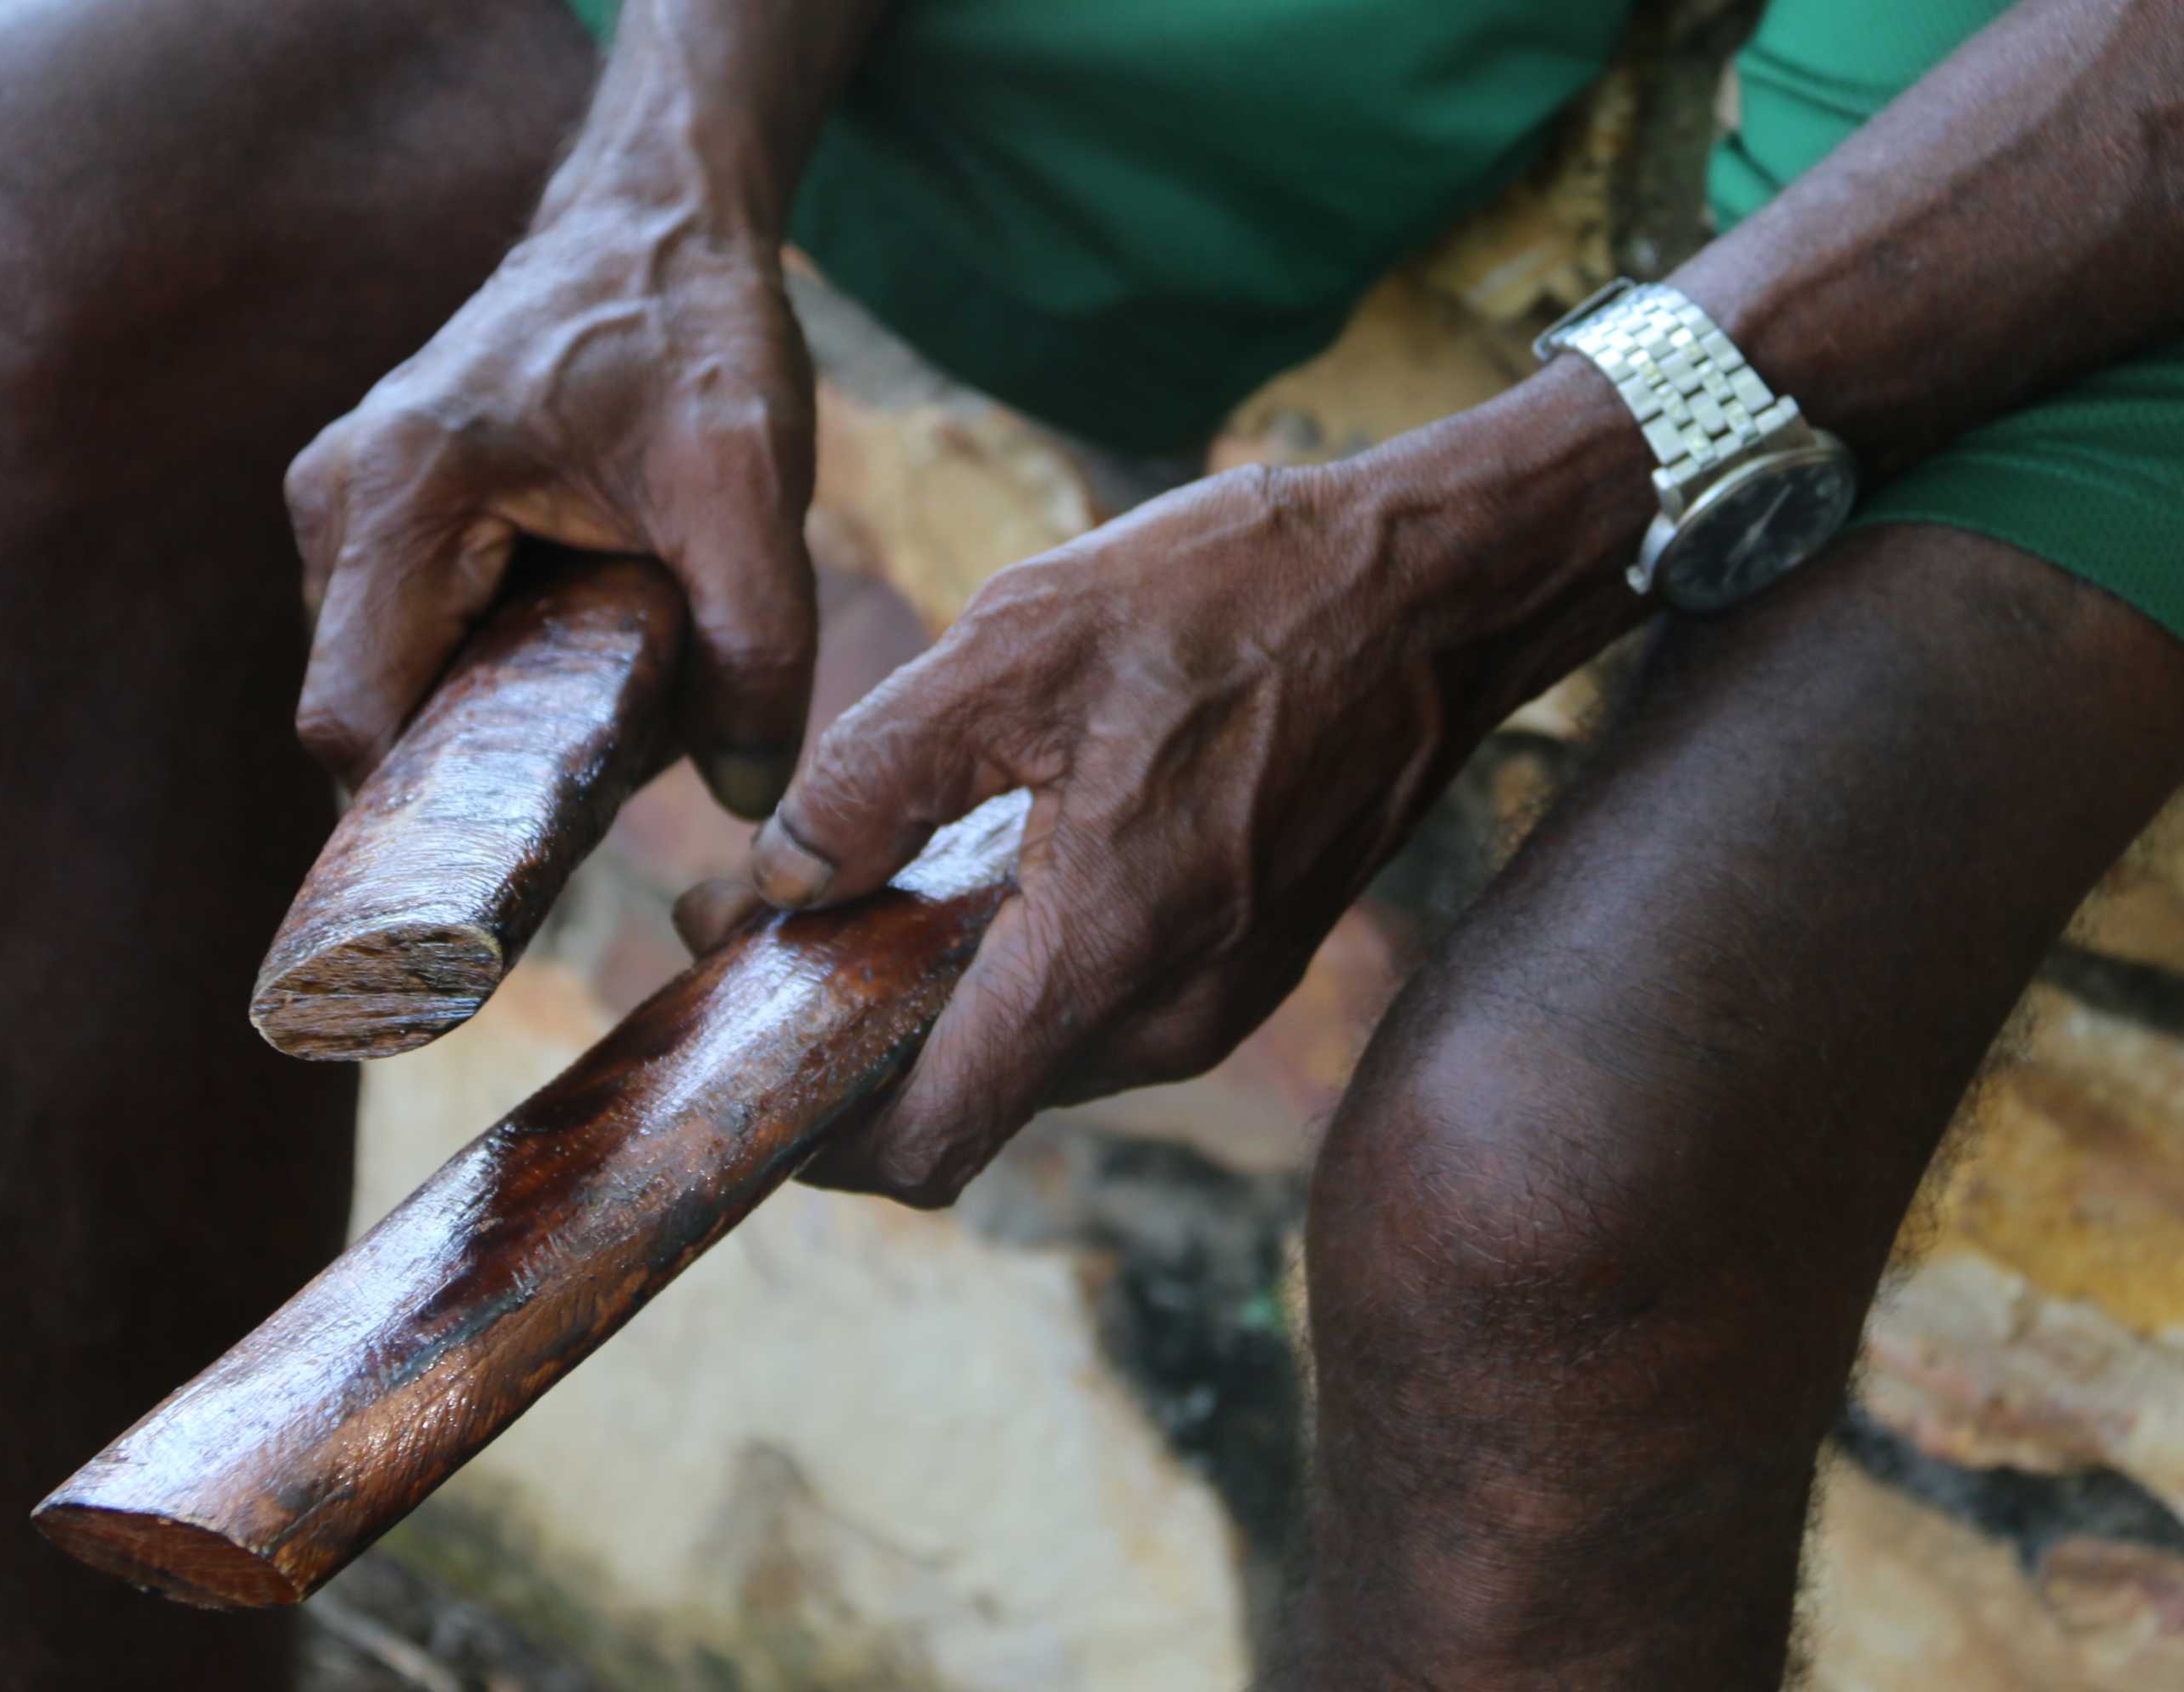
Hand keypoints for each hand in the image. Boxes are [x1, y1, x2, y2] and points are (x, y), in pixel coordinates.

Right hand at [284, 193, 816, 815]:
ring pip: (395, 686)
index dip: (426, 817)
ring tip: (611, 688)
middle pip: (371, 718)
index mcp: (402, 492)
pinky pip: (415, 641)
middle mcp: (337, 504)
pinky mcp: (381, 519)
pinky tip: (585, 649)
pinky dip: (494, 673)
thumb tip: (748, 797)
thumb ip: (758, 647)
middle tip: (598, 788)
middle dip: (479, 772)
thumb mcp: (749, 487)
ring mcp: (346, 510)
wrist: (655, 219)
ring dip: (493, 720)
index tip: (518, 862)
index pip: (357, 722)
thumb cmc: (691, 330)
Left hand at [675, 426, 1633, 1205]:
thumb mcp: (1019, 643)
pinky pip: (1101, 1006)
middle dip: (855, 1032)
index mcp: (1102, 959)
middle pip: (967, 1100)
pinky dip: (1023, 963)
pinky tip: (990, 854)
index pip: (929, 1146)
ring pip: (1032, 1052)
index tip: (745, 1029)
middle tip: (773, 915)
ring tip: (872, 871)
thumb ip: (876, 775)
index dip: (812, 1129)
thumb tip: (780, 876)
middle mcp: (1168, 1020)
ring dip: (940, 994)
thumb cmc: (1242, 599)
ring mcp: (1218, 1001)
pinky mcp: (1248, 963)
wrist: (1438, 589)